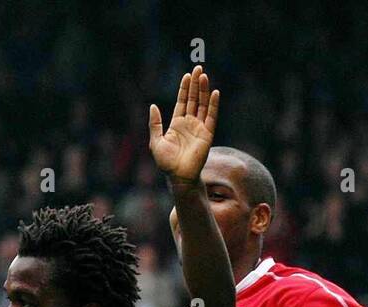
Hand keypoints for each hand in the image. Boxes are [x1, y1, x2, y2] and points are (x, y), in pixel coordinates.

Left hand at [148, 65, 219, 185]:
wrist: (179, 176)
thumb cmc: (166, 162)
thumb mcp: (155, 141)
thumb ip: (155, 123)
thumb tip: (153, 105)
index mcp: (177, 124)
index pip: (182, 102)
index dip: (184, 89)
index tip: (187, 75)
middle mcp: (189, 123)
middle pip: (193, 99)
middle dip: (195, 84)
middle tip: (198, 69)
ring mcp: (199, 128)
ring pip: (202, 104)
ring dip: (204, 90)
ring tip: (204, 76)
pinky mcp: (207, 134)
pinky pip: (211, 116)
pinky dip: (213, 105)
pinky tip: (215, 93)